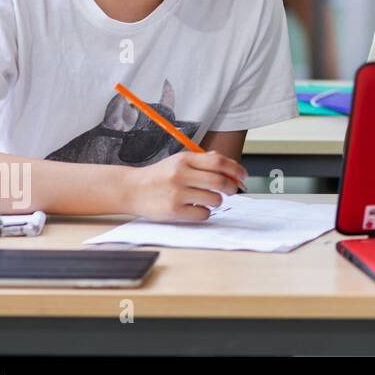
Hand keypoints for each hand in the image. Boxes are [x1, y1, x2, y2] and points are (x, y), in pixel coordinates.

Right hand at [125, 150, 247, 221]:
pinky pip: (203, 214)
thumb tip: (230, 165)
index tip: (243, 175)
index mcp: (185, 159)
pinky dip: (205, 212)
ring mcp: (177, 193)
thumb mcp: (180, 161)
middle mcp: (180, 175)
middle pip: (219, 181)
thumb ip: (204, 161)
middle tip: (232, 189)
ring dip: (218, 200)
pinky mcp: (173, 211)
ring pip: (214, 199)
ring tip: (209, 199)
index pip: (218, 162)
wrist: (131, 189)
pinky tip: (197, 208)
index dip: (236, 169)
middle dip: (231, 187)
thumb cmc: (160, 176)